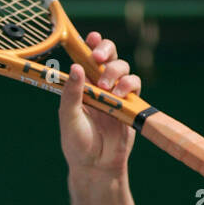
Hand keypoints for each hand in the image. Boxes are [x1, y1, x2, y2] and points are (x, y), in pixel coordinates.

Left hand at [58, 32, 140, 173]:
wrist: (97, 166)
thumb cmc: (77, 144)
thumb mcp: (69, 118)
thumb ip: (72, 94)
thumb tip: (76, 67)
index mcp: (81, 86)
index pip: (86, 58)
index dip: (91, 44)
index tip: (91, 38)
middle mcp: (99, 85)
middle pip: (108, 55)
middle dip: (105, 50)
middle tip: (98, 58)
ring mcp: (115, 93)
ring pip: (122, 67)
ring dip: (115, 71)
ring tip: (107, 89)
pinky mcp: (129, 104)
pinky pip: (134, 84)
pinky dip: (128, 84)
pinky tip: (119, 95)